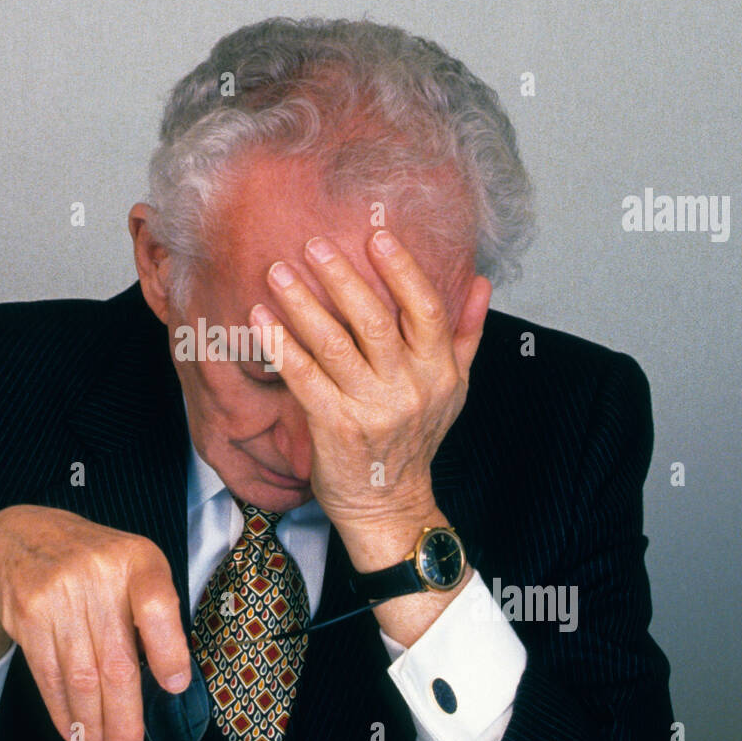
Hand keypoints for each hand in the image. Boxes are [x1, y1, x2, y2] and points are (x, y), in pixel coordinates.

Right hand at [0, 506, 190, 740]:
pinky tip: (75, 733)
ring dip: (93, 724)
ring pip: (80, 676)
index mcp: (136, 559)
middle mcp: (97, 573)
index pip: (156, 607)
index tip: (174, 688)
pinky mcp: (27, 614)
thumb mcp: (131, 565)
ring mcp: (58, 594)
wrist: (18, 539)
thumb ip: (153, 612)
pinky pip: (49, 675)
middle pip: (116, 660)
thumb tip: (168, 681)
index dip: (168, 651)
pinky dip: (63, 712)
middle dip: (124, 716)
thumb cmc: (93, 564)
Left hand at [249, 229, 489, 570]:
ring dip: (303, 304)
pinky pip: (304, 377)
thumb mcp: (454, 388)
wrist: (389, 505)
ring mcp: (370, 408)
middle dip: (343, 278)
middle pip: (376, 321)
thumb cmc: (415, 441)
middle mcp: (408, 388)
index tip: (377, 236)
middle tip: (314, 244)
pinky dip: (281, 346)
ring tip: (278, 271)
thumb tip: (480, 281)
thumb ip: (465, 333)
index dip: (402, 270)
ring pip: (335, 345)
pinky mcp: (334, 426)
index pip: (425, 309)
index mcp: (438, 372)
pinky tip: (261, 319)